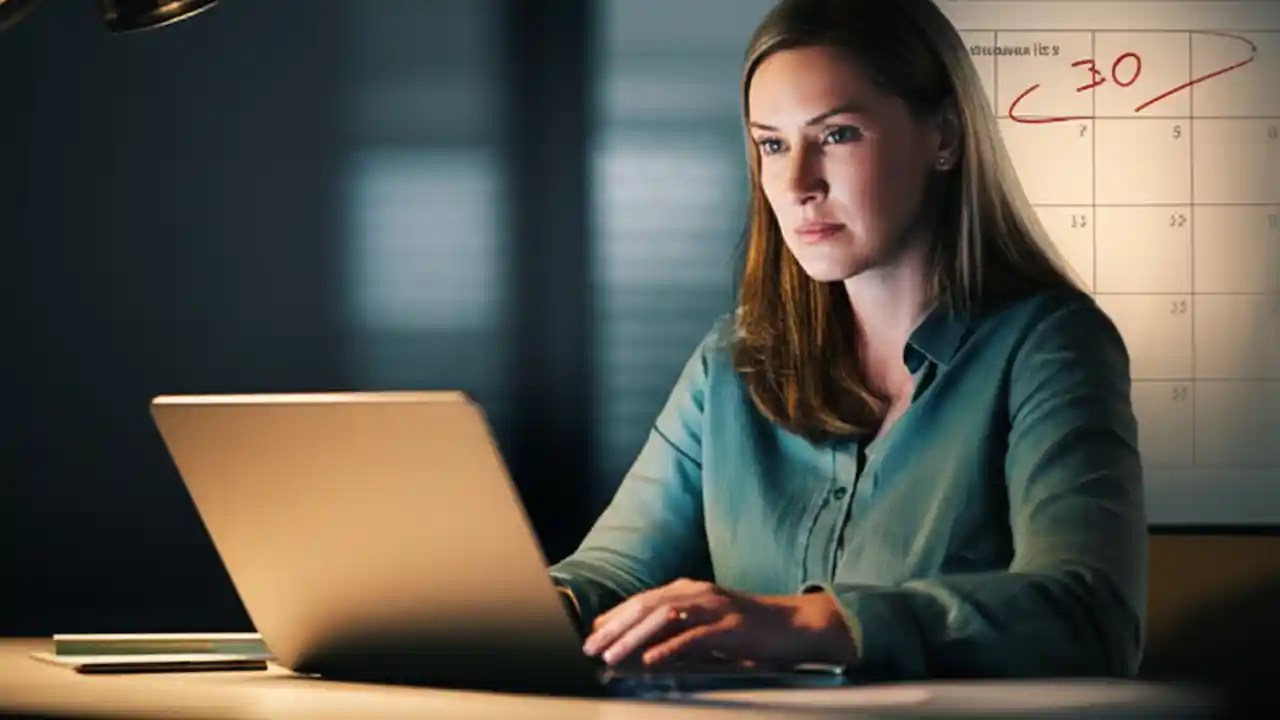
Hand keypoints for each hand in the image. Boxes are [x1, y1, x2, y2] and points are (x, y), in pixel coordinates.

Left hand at [581, 578, 856, 670]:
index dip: (615, 617)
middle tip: (590, 648)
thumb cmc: (750, 630)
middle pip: (646, 607)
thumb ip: (677, 632)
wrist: (796, 625)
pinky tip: (650, 661)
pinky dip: (669, 648)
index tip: (591, 635)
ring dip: (634, 638)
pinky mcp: (731, 626)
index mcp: (690, 590)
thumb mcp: (707, 627)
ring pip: (664, 618)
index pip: (643, 601)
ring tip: (612, 656)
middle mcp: (698, 593)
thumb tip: (642, 649)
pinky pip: (694, 636)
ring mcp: (715, 607)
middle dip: (615, 628)